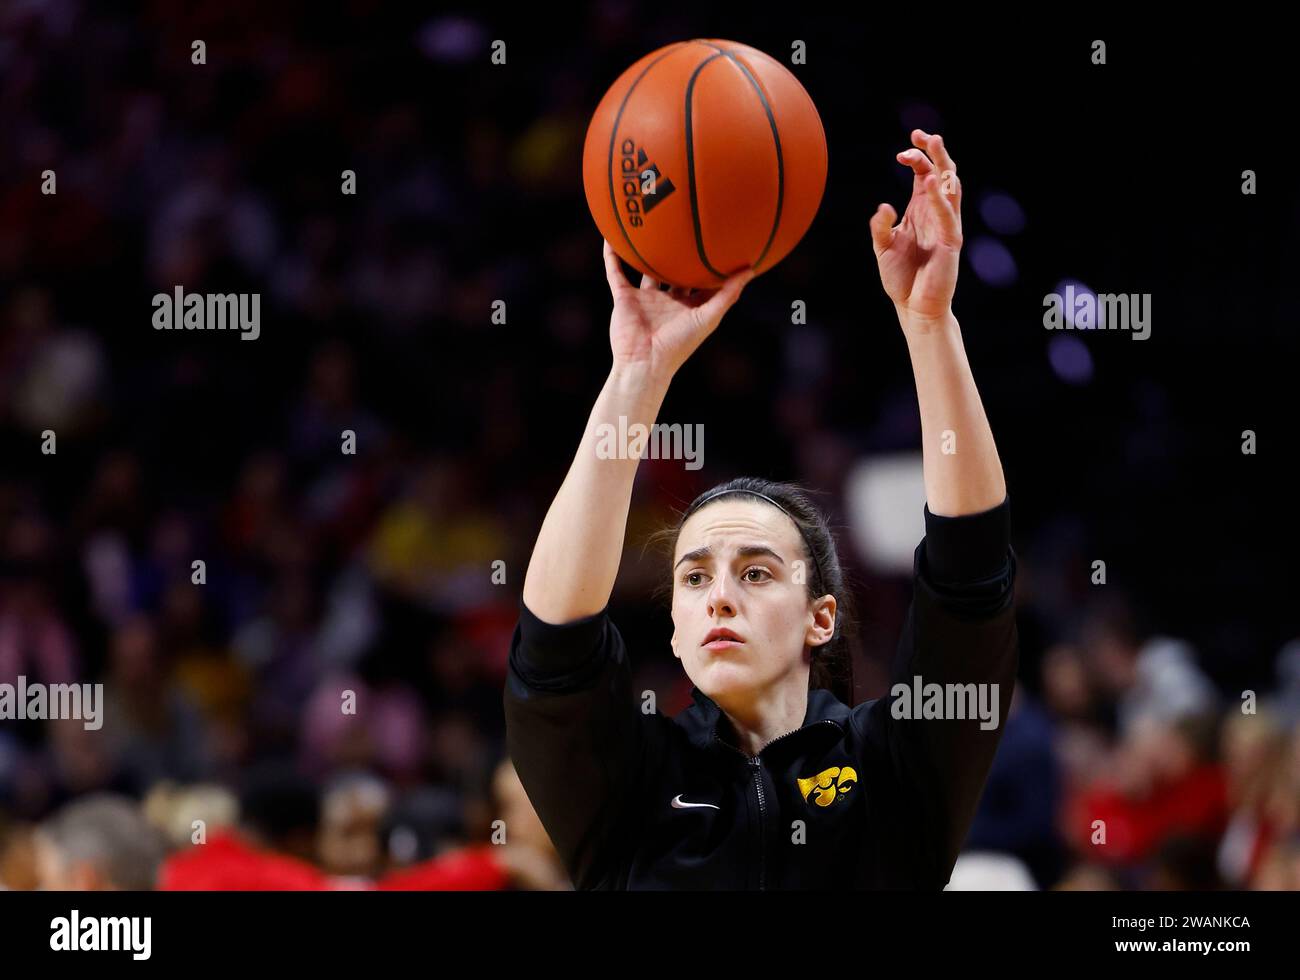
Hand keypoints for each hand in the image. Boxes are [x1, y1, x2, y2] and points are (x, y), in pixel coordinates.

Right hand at [602, 239, 753, 381]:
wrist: (645, 363)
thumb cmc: (680, 344)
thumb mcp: (709, 317)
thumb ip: (729, 294)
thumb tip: (751, 269)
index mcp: (688, 305)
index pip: (701, 280)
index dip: (709, 264)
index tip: (720, 241)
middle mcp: (667, 300)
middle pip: (674, 271)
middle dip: (679, 253)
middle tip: (685, 224)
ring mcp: (645, 298)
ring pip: (645, 268)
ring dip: (643, 250)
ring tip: (645, 224)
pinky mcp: (624, 297)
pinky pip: (615, 272)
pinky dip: (611, 256)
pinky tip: (610, 236)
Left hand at [869, 130, 962, 329]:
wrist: (914, 307)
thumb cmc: (901, 277)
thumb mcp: (883, 247)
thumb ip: (880, 226)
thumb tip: (883, 206)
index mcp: (921, 210)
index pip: (923, 175)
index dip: (916, 158)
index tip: (901, 152)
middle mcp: (937, 213)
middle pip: (941, 174)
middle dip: (933, 152)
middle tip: (921, 134)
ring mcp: (946, 226)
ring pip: (950, 188)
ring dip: (943, 166)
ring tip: (934, 144)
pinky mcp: (951, 242)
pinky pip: (947, 216)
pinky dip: (938, 199)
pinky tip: (928, 184)